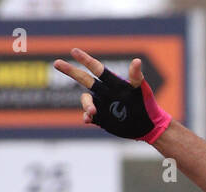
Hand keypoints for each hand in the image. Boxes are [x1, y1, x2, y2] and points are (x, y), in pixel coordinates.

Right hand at [52, 49, 171, 142]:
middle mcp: (104, 92)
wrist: (148, 126)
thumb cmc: (147, 104)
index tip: (74, 51)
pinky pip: (89, 116)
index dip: (85, 59)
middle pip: (84, 79)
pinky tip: (87, 119)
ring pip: (85, 100)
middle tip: (57, 63)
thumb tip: (137, 61)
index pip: (96, 68)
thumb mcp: (142, 90)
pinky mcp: (101, 118)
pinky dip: (86, 117)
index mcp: (113, 82)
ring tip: (92, 112)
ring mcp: (101, 105)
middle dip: (71, 71)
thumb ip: (137, 76)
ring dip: (86, 104)